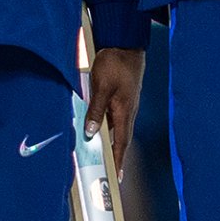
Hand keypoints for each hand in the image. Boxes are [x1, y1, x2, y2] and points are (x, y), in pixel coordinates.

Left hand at [84, 46, 146, 180]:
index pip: (122, 142)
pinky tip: (102, 132)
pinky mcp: (123, 98)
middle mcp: (128, 111)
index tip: (117, 176)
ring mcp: (127, 104)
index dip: (119, 160)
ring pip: (119, 129)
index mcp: (125, 111)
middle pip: (122, 139)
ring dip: (113, 145)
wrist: (126, 44)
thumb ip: (96, 110)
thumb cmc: (115, 63)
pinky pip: (116, 119)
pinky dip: (110, 130)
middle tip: (113, 174)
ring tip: (106, 159)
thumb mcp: (102, 86)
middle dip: (118, 157)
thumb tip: (91, 133)